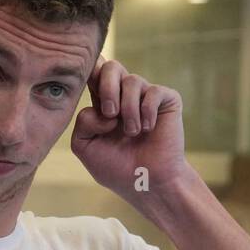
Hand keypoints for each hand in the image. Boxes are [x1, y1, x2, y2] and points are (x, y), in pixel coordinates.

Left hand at [70, 55, 191, 220]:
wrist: (146, 183)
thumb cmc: (116, 168)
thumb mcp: (85, 147)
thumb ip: (82, 122)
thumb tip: (104, 108)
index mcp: (102, 103)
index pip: (93, 73)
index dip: (89, 69)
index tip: (90, 83)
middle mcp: (124, 96)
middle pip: (111, 66)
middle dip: (108, 87)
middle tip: (110, 113)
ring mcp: (145, 97)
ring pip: (132, 80)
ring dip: (128, 109)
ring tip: (132, 133)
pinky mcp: (166, 101)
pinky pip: (153, 91)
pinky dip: (147, 111)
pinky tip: (148, 129)